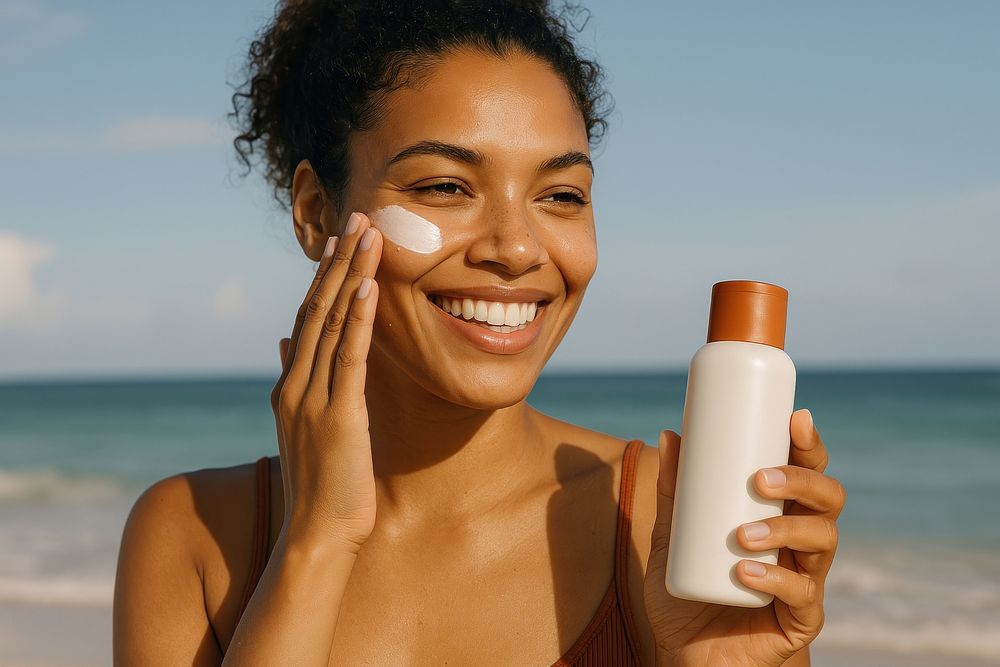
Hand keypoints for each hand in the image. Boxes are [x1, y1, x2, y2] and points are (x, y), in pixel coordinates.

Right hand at [270, 211, 382, 553]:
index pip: (308, 318)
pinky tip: (369, 288)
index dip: (325, 276)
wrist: (316, 535)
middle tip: (359, 216)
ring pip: (331, 323)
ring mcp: (312, 399)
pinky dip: (358, 320)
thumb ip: (294, 380)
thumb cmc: (319, 486)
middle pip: (317, 308)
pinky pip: (349, 358)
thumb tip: (284, 342)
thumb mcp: (303, 426)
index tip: (341, 240)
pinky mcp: (339, 416)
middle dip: (339, 261)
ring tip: (368, 234)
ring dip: (351, 275)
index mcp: (290, 385)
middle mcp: (295, 384)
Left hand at [643, 409, 845, 665]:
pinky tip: (747, 572)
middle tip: (761, 479)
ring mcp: (805, 580)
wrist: (686, 656)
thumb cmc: (688, 593)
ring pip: (824, 540)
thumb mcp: (672, 536)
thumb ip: (672, 492)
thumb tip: (667, 434)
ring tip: (743, 534)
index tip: (795, 417)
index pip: (808, 472)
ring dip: (785, 528)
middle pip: (829, 500)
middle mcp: (800, 543)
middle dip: (803, 481)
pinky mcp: (800, 620)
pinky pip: (803, 594)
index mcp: (780, 516)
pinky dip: (776, 578)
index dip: (809, 444)